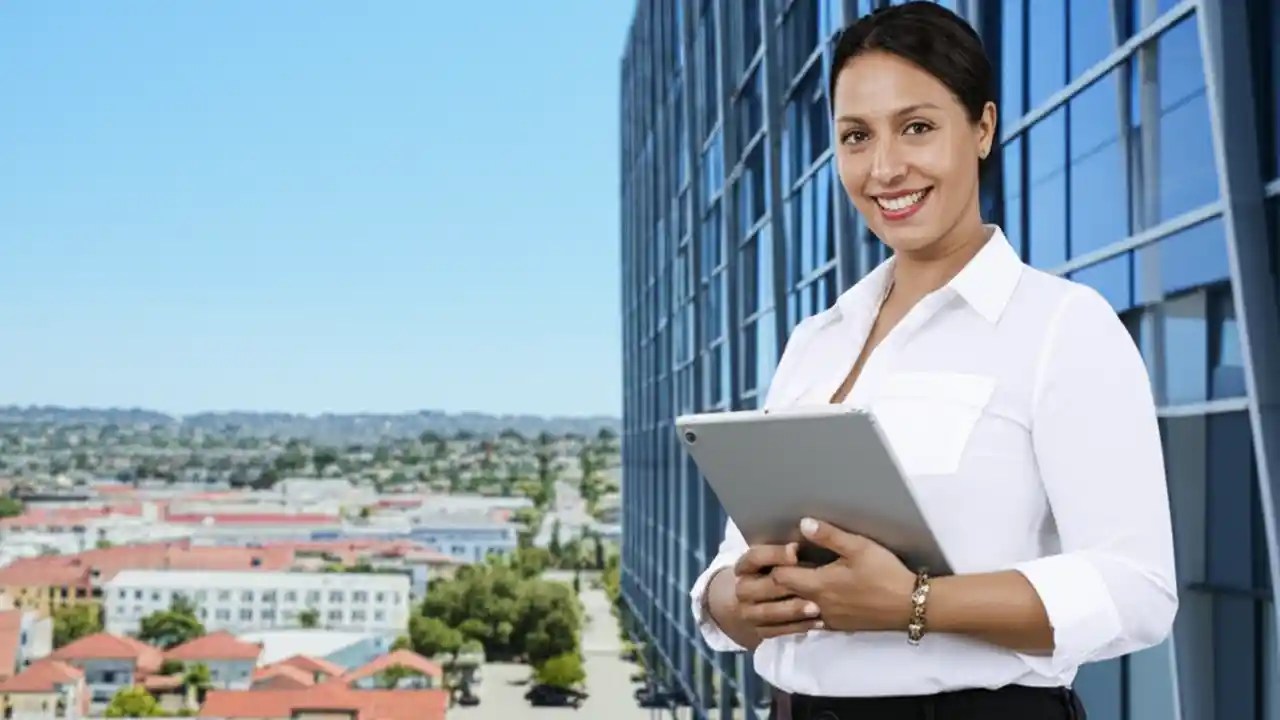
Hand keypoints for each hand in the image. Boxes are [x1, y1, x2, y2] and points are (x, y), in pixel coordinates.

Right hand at [728, 543, 823, 639]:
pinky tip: (819, 621)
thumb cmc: (774, 572)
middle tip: (811, 584)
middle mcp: (743, 589)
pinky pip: (778, 631)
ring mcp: (748, 612)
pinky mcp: (760, 631)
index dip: (775, 553)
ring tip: (817, 608)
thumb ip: (788, 549)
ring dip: (793, 610)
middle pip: (764, 585)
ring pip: (770, 612)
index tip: (796, 549)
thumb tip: (809, 527)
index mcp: (745, 567)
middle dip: (786, 585)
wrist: (752, 602)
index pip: (755, 557)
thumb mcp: (776, 558)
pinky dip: (798, 627)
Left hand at [770, 518, 916, 632]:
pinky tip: (815, 600)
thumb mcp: (859, 547)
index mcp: (818, 585)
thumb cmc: (884, 573)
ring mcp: (828, 619)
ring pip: (797, 611)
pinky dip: (806, 610)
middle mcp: (817, 606)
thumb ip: (829, 536)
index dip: (777, 564)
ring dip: (791, 598)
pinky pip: (812, 620)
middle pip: (784, 596)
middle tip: (786, 567)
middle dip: (779, 582)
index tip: (787, 553)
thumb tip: (802, 524)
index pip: (780, 577)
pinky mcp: (840, 626)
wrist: (911, 605)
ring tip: (796, 583)